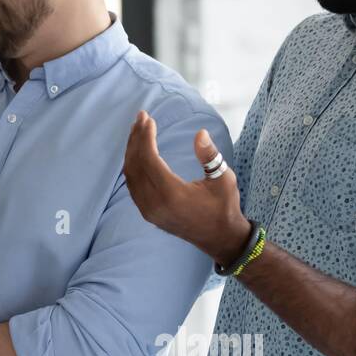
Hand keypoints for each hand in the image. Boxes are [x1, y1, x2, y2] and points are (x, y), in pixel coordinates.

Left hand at [122, 110, 249, 265]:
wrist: (220, 239)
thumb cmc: (225, 207)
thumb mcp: (224, 179)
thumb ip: (210, 156)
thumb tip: (200, 133)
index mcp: (172, 194)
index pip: (149, 159)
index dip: (145, 137)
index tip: (148, 118)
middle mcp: (154, 204)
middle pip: (136, 164)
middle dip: (136, 138)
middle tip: (141, 117)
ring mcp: (148, 210)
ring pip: (131, 175)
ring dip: (132, 150)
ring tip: (137, 130)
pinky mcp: (148, 213)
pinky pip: (133, 185)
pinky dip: (133, 165)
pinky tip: (138, 151)